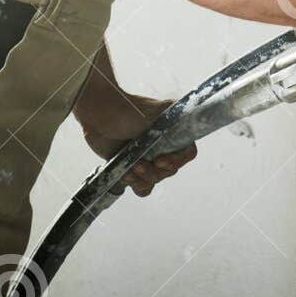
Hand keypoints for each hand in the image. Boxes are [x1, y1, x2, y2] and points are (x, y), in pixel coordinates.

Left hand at [77, 91, 196, 196]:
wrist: (99, 114)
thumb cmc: (127, 108)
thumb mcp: (159, 111)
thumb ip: (179, 119)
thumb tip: (196, 120)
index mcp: (173, 133)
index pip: (188, 154)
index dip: (177, 161)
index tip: (161, 160)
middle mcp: (163, 147)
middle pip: (170, 171)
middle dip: (154, 171)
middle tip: (138, 162)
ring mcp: (147, 158)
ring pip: (155, 181)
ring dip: (142, 178)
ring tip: (129, 166)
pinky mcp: (131, 167)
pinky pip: (142, 187)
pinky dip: (135, 184)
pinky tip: (125, 173)